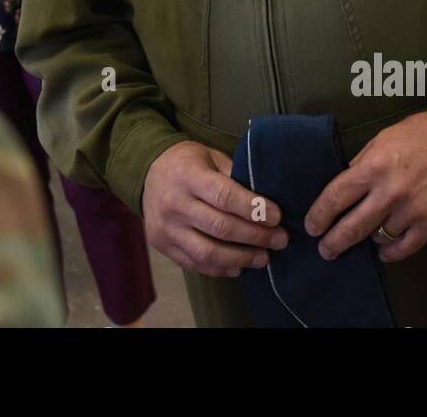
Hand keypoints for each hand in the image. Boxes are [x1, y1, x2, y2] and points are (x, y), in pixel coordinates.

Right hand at [142, 141, 287, 277]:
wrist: (145, 173)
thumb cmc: (187, 163)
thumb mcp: (210, 157)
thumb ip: (234, 176)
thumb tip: (266, 201)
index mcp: (187, 176)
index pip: (224, 196)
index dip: (253, 209)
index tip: (277, 216)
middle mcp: (174, 203)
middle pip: (220, 227)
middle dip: (256, 236)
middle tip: (280, 240)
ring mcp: (166, 228)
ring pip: (208, 252)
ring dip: (241, 258)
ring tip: (264, 258)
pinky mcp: (162, 245)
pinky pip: (195, 264)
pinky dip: (220, 269)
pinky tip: (239, 266)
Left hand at [304, 108, 426, 263]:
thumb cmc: (417, 135)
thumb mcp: (379, 141)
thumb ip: (361, 166)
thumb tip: (346, 190)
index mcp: (373, 167)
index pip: (337, 197)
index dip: (320, 216)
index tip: (312, 228)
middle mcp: (390, 191)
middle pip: (353, 226)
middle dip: (334, 242)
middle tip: (325, 250)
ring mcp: (412, 209)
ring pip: (379, 237)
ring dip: (368, 239)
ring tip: (363, 235)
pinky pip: (405, 247)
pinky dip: (391, 253)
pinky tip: (383, 251)